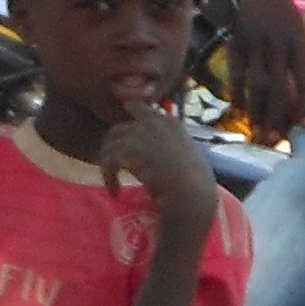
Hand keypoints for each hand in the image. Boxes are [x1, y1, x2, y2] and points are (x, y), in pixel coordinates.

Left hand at [97, 98, 223, 234]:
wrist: (190, 192)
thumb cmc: (197, 183)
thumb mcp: (190, 157)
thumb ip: (174, 148)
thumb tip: (163, 156)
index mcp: (173, 124)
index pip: (149, 113)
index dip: (138, 126)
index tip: (134, 142)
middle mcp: (155, 122)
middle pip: (126, 115)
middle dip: (121, 130)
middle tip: (114, 152)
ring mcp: (140, 133)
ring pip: (112, 141)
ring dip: (109, 162)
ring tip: (114, 182)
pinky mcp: (127, 149)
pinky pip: (107, 159)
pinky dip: (109, 176)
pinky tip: (115, 191)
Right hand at [228, 0, 304, 136]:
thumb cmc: (283, 11)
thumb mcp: (301, 30)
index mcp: (298, 41)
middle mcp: (277, 44)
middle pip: (278, 86)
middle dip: (277, 114)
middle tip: (275, 139)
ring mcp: (254, 44)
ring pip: (256, 83)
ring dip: (257, 110)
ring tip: (258, 132)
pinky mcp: (236, 43)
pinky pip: (236, 72)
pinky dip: (236, 93)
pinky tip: (238, 111)